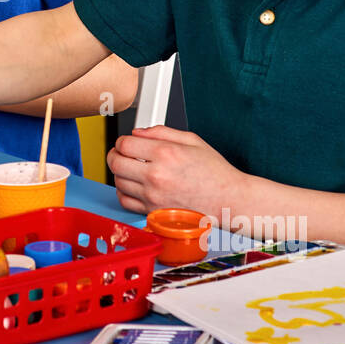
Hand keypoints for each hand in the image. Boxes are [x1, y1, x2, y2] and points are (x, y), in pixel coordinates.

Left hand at [106, 126, 246, 215]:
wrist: (229, 201)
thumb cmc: (215, 173)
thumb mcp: (192, 141)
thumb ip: (161, 132)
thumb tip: (138, 132)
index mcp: (165, 154)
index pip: (124, 144)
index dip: (122, 141)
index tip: (126, 143)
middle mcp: (156, 176)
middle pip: (115, 162)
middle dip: (115, 155)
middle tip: (122, 154)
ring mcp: (153, 197)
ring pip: (118, 181)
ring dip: (120, 173)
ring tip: (132, 170)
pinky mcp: (154, 212)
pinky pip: (125, 201)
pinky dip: (124, 192)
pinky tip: (134, 186)